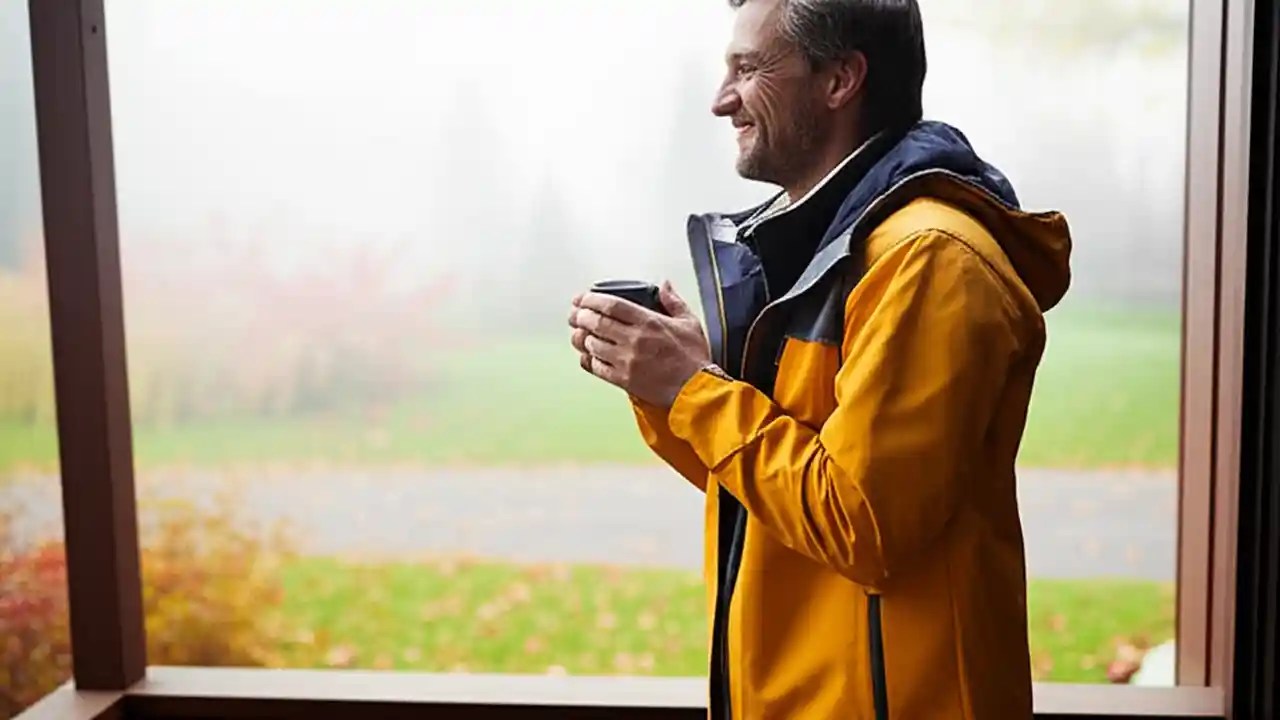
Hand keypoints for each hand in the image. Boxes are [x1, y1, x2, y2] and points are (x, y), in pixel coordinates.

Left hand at [568, 281, 711, 407]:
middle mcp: (634, 340)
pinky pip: (597, 367)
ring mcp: (626, 361)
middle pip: (596, 322)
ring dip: (581, 337)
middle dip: (581, 316)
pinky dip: (588, 359)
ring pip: (592, 344)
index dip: (591, 299)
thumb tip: (664, 285)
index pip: (611, 305)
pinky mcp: (624, 380)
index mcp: (648, 322)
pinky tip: (587, 355)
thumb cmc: (694, 358)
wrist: (696, 390)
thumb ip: (673, 302)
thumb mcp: (689, 322)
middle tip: (575, 314)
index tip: (582, 298)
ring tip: (579, 333)